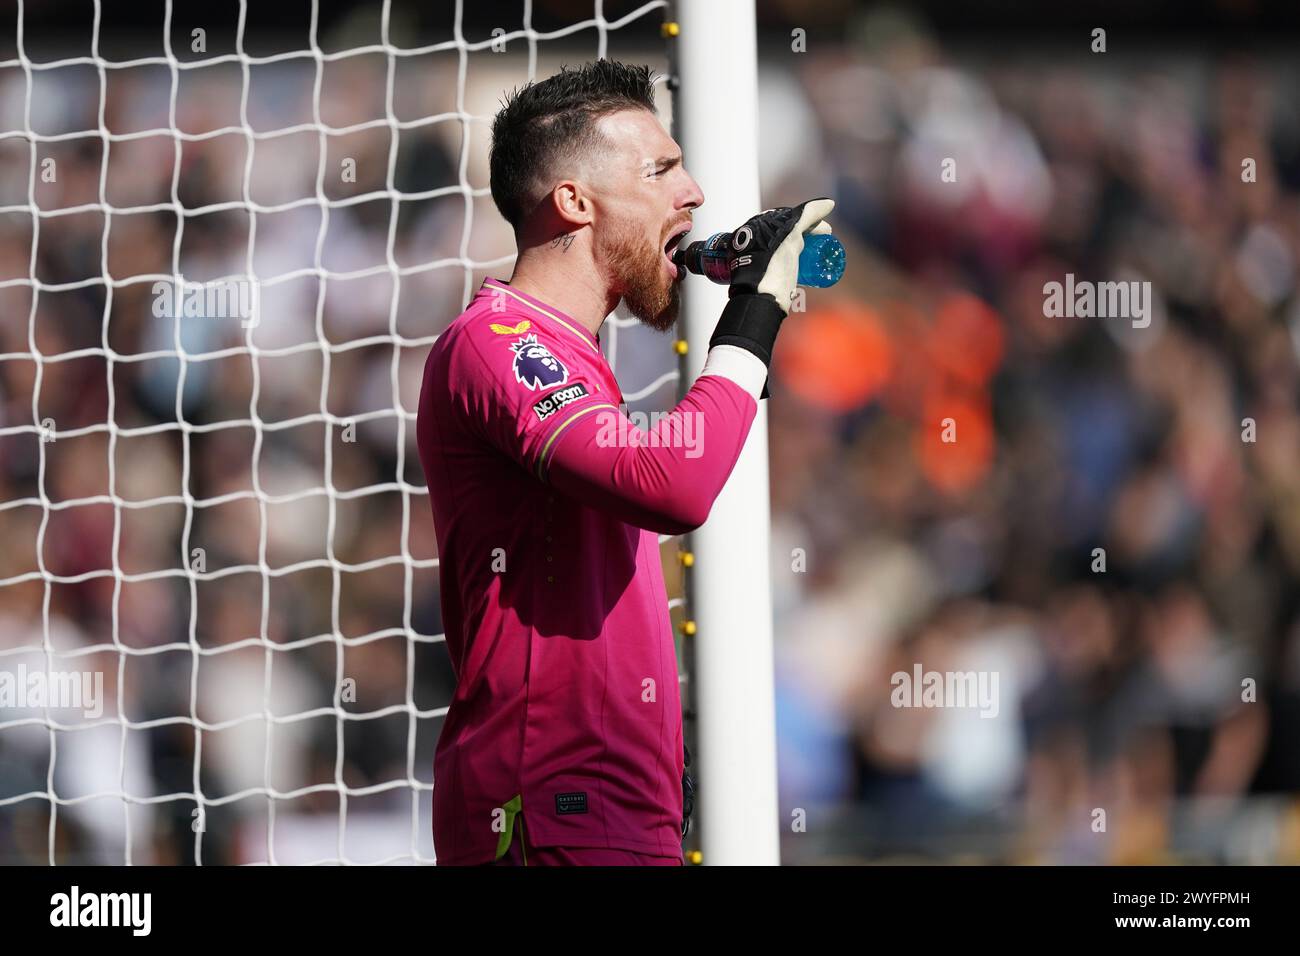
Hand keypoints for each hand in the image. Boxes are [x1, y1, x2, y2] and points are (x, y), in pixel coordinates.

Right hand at [708, 198, 835, 397]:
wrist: (755, 300)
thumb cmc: (752, 309)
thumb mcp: (755, 310)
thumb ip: (753, 325)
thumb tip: (751, 348)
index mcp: (751, 257)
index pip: (771, 244)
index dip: (785, 244)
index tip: (796, 248)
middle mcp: (760, 244)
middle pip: (785, 232)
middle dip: (803, 232)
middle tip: (818, 236)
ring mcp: (773, 239)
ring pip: (797, 225)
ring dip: (814, 225)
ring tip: (825, 231)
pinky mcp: (788, 234)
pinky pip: (806, 215)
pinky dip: (818, 209)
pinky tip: (828, 206)